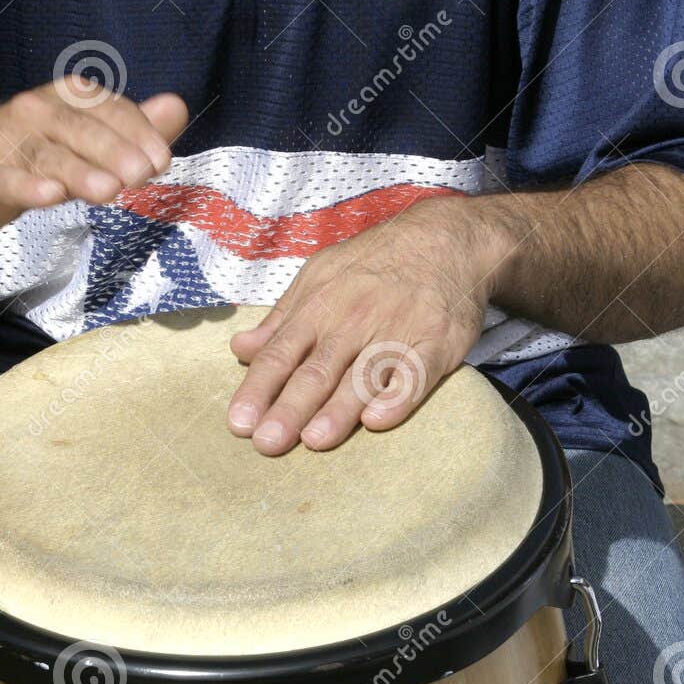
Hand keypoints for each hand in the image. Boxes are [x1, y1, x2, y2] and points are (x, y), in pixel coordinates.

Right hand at [0, 78, 188, 233]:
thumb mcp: (86, 139)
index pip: (109, 108)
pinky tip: (49, 196)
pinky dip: (29, 187)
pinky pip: (9, 180)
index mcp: (67, 97)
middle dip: (114, 151)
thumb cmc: (34, 155)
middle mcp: (37, 111)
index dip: (138, 132)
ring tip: (109, 191)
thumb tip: (177, 108)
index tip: (162, 161)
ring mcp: (9, 143)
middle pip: (81, 129)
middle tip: (142, 175)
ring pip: (49, 156)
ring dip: (79, 172)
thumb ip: (133, 127)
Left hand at [227, 196, 494, 454]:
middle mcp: (353, 321)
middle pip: (317, 371)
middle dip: (290, 408)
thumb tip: (241, 348)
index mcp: (319, 307)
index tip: (239, 423)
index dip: (258, 389)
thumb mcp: (319, 276)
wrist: (445, 240)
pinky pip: (415, 375)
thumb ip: (282, 318)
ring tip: (314, 440)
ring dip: (338, 410)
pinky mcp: (435, 343)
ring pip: (362, 377)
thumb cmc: (372, 265)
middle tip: (267, 443)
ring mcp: (396, 332)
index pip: (281, 354)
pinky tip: (377, 420)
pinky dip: (397, 398)